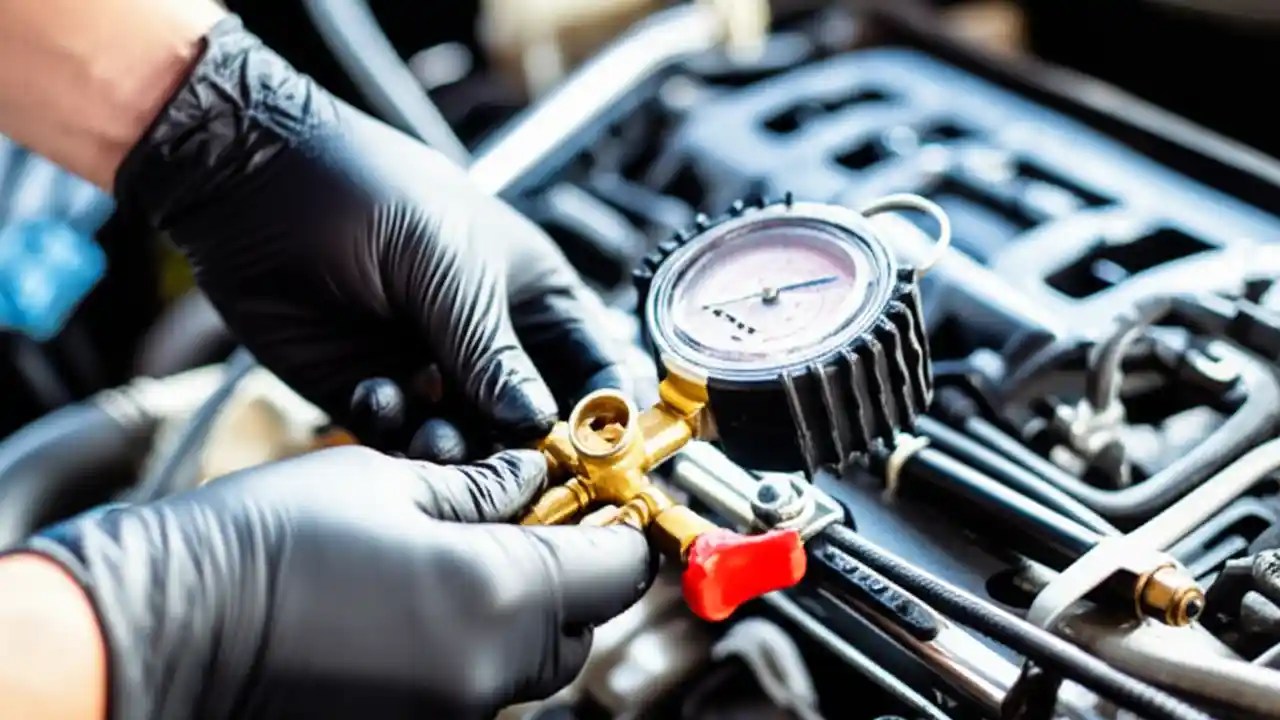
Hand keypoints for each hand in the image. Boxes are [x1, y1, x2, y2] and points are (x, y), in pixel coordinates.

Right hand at [20, 446, 653, 718]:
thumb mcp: (387, 479)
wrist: (165, 628)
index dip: (618, 529)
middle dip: (571, 574)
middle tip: (532, 521)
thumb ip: (481, 485)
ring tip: (468, 556)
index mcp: (499, 597)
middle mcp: (488, 672)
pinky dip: (474, 647)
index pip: (617, 571)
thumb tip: (530, 478)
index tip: (602, 502)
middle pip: (581, 627)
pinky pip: (475, 687)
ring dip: (523, 613)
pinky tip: (426, 602)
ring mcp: (450, 714)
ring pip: (530, 663)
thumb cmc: (264, 545)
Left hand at [114, 18, 626, 450]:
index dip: (604, 411)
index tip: (599, 453)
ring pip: (468, 441)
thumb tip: (535, 424)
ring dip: (456, 447)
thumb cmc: (373, 194)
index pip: (593, 366)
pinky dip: (394, 430)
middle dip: (525, 448)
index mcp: (531, 296)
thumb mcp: (451, 268)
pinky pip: (401, 438)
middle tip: (511, 469)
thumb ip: (493, 352)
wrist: (257, 185)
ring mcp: (430, 370)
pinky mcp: (371, 391)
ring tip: (433, 432)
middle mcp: (488, 341)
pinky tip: (374, 395)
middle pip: (533, 421)